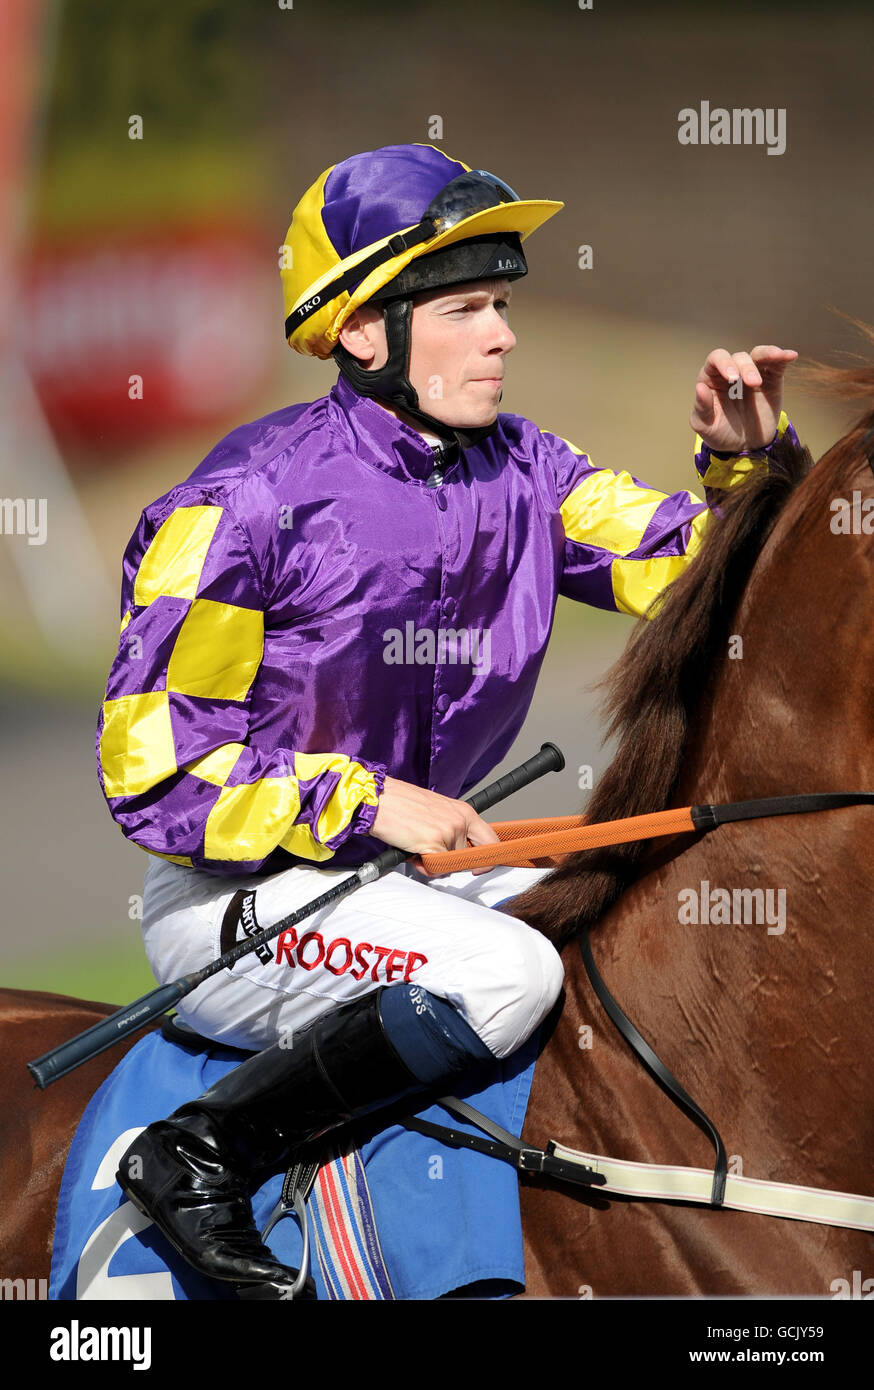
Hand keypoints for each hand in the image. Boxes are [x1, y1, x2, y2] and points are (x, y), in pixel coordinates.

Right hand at [370, 775, 500, 875]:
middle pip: (476, 856)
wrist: (378, 800)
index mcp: (464, 811)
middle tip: (448, 863)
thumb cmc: (401, 803)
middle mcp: (460, 821)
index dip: (487, 857)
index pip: (491, 838)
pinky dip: (423, 865)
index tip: (478, 865)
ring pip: (451, 864)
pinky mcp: (434, 843)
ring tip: (418, 847)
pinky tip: (413, 852)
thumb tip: (458, 852)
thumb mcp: (436, 810)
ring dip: (434, 863)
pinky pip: (435, 868)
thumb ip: (452, 828)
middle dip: (465, 865)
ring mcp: (449, 832)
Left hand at [691, 345, 797, 454]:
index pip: (716, 359)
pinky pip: (776, 363)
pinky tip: (791, 356)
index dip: (724, 363)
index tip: (732, 378)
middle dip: (746, 368)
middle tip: (753, 383)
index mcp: (712, 379)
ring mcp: (752, 373)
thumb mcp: (706, 427)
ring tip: (777, 359)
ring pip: (758, 354)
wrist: (745, 447)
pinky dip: (783, 357)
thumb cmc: (721, 434)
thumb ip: (701, 408)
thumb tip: (700, 387)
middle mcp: (732, 372)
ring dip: (767, 356)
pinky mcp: (771, 379)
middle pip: (739, 358)